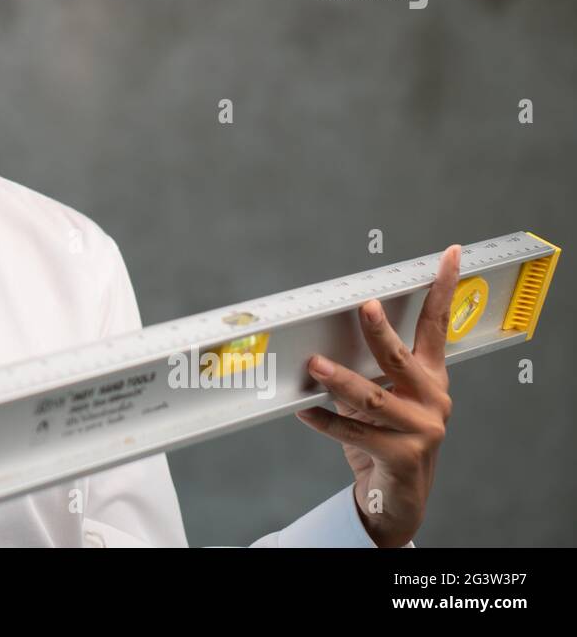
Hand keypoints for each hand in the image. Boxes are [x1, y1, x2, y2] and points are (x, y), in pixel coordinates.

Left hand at [294, 244, 460, 546]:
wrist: (398, 497)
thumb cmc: (386, 438)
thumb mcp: (383, 400)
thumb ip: (367, 372)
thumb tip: (325, 342)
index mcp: (431, 378)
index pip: (439, 326)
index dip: (444, 289)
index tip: (449, 255)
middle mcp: (433, 400)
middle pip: (401, 357)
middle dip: (379, 331)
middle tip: (363, 305)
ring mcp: (423, 430)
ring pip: (373, 397)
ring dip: (340, 380)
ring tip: (315, 363)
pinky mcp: (403, 456)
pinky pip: (356, 433)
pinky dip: (326, 422)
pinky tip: (305, 412)